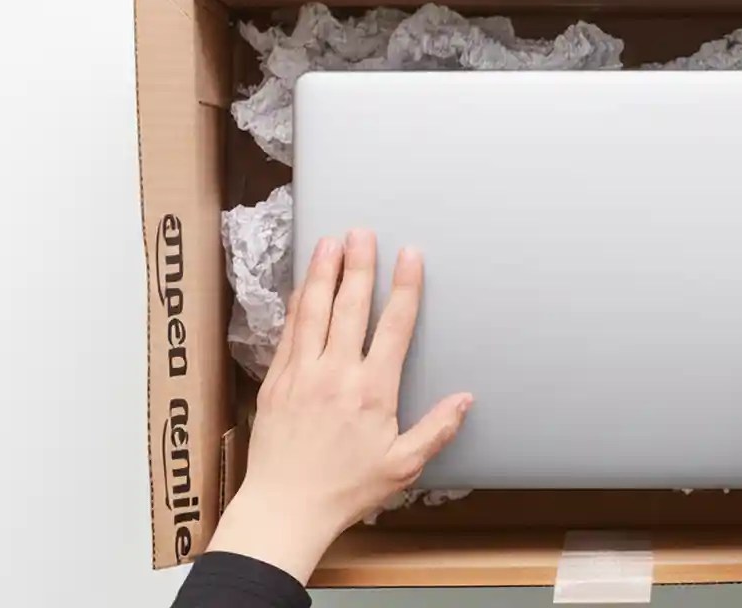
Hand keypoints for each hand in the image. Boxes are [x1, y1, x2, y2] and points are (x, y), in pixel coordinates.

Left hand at [208, 229, 472, 583]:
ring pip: (314, 311)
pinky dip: (296, 304)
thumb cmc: (345, 490)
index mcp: (372, 391)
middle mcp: (336, 374)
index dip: (404, 287)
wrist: (285, 508)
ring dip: (323, 273)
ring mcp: (301, 374)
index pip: (393, 326)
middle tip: (362, 232)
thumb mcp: (404, 466)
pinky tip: (302, 285)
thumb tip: (465, 399)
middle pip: (350, 306)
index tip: (409, 256)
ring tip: (329, 242)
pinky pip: (288, 332)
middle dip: (359, 265)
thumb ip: (437, 429)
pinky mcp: (276, 382)